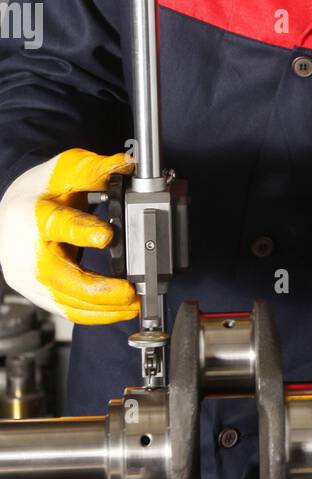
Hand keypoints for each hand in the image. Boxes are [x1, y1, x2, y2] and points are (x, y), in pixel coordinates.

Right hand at [0, 148, 137, 323]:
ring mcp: (26, 276)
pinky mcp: (35, 293)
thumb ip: (97, 169)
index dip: (80, 231)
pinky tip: (117, 312)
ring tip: (133, 304)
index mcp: (30, 214)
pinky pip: (64, 310)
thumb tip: (129, 164)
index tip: (106, 235)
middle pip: (58, 276)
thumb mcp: (66, 170)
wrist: (11, 212)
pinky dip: (93, 314)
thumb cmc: (40, 192)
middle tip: (130, 291)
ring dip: (102, 308)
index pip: (55, 223)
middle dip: (98, 289)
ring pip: (63, 301)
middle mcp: (24, 250)